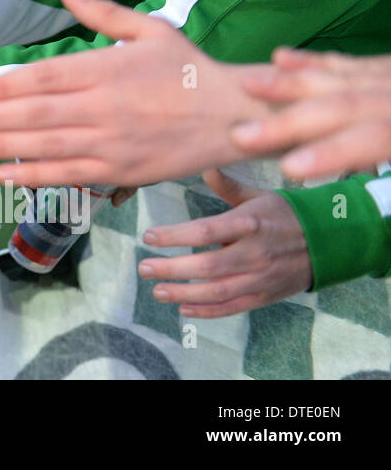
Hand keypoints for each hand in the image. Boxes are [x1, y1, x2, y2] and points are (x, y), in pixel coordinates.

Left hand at [0, 0, 271, 187]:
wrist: (237, 115)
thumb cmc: (191, 70)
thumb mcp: (151, 30)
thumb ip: (103, 14)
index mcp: (107, 69)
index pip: (44, 77)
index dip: (4, 86)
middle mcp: (104, 106)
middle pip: (36, 113)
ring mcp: (113, 141)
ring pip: (46, 145)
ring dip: (1, 147)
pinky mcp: (122, 170)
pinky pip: (71, 174)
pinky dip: (36, 175)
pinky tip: (6, 174)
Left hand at [139, 169, 310, 317]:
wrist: (330, 243)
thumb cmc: (286, 215)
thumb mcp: (259, 195)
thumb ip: (228, 186)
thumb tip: (203, 165)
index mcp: (250, 223)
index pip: (206, 231)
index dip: (174, 235)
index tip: (149, 237)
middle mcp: (254, 253)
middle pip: (207, 266)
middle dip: (171, 269)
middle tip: (144, 267)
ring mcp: (260, 278)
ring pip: (216, 291)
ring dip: (183, 293)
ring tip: (157, 290)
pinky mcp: (265, 296)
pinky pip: (233, 307)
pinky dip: (207, 311)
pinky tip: (184, 308)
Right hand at [232, 47, 390, 179]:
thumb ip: (389, 171)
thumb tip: (380, 204)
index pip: (375, 136)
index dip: (333, 150)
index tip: (289, 168)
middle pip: (345, 105)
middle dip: (289, 120)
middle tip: (242, 136)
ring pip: (339, 77)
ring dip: (289, 83)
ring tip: (249, 85)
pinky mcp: (385, 68)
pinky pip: (347, 61)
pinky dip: (311, 61)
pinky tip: (278, 57)